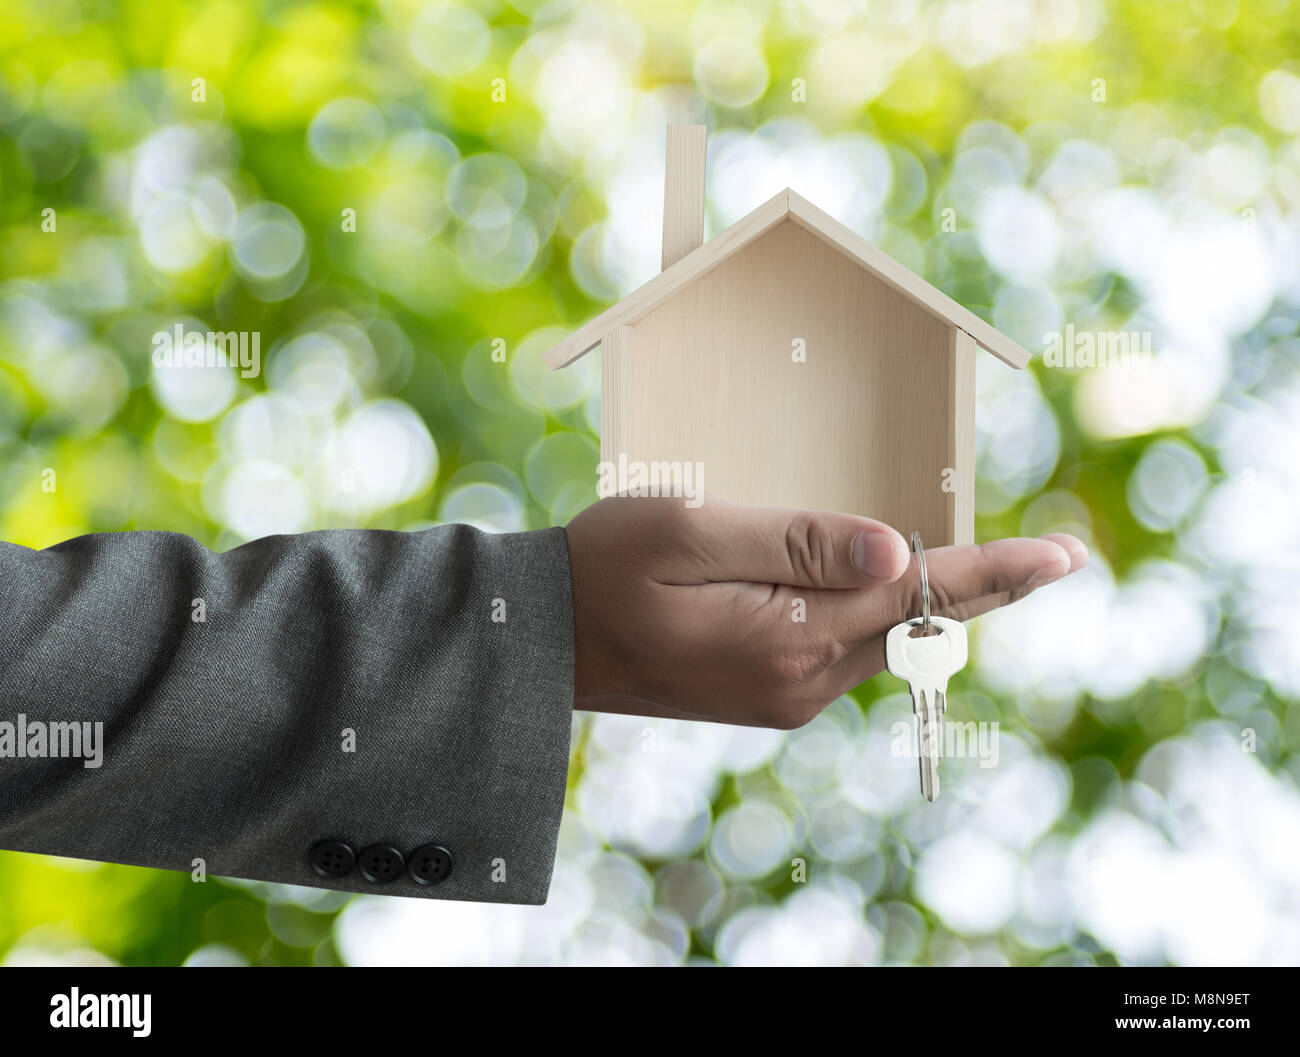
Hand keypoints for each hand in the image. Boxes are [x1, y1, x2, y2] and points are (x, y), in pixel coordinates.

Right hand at [564, 495, 1085, 727]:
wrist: (542, 643)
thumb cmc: (603, 571)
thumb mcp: (691, 532)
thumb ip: (797, 540)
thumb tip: (898, 551)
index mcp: (791, 641)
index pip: (920, 598)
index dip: (996, 571)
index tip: (1066, 554)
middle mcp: (803, 682)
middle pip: (916, 624)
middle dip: (976, 584)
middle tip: (1047, 554)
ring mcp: (788, 695)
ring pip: (883, 637)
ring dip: (924, 597)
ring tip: (974, 560)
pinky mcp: (771, 692)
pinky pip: (847, 647)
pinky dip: (878, 613)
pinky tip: (882, 584)